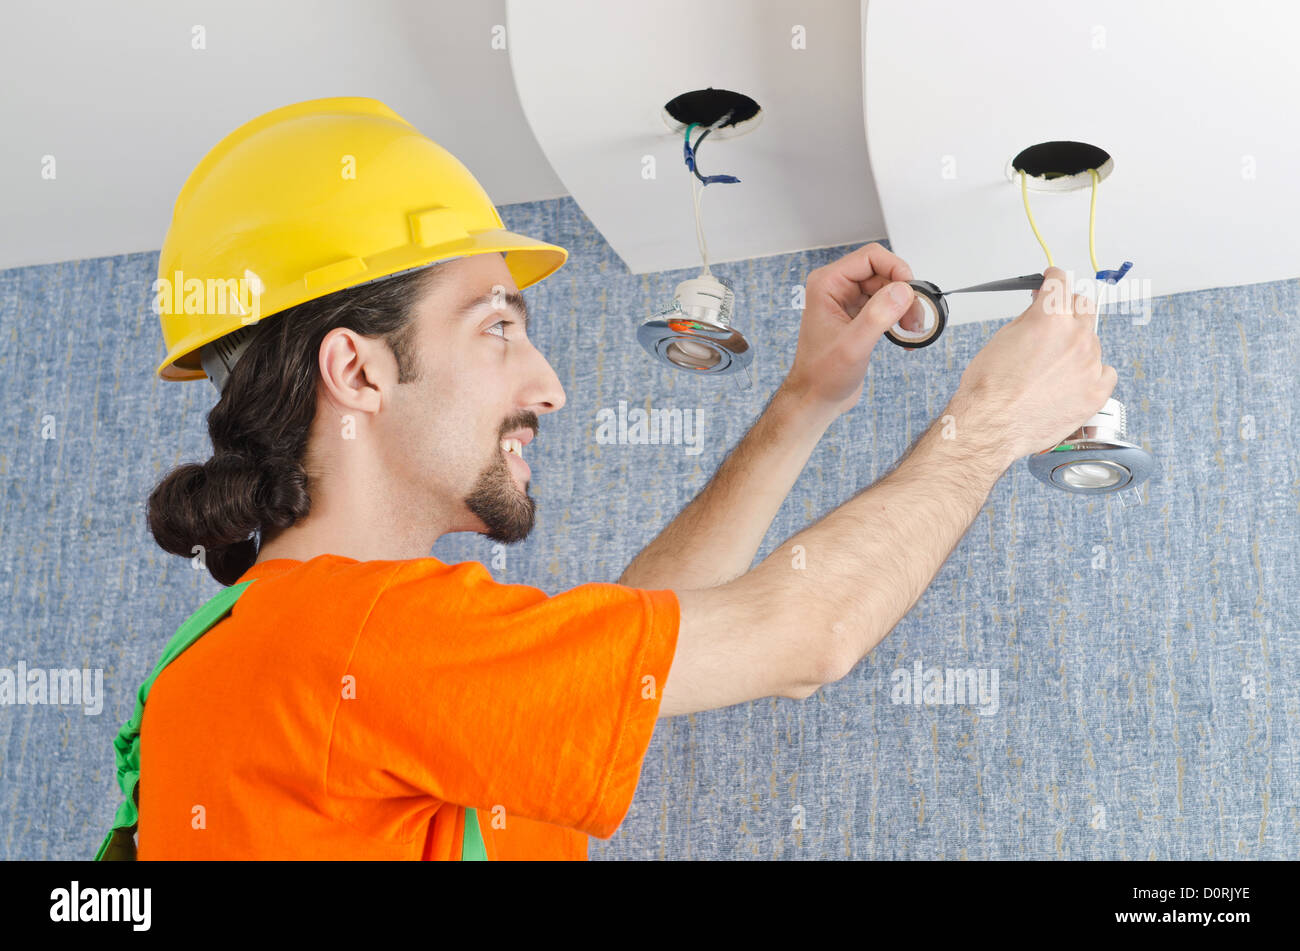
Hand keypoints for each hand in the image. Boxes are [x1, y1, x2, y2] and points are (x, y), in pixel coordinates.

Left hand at [783, 242, 920, 417]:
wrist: (816, 398)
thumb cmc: (822, 375)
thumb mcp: (853, 346)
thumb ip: (878, 316)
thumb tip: (903, 290)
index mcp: (827, 284)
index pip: (870, 257)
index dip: (897, 269)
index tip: (913, 292)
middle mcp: (836, 288)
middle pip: (883, 273)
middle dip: (904, 294)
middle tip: (915, 320)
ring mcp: (847, 302)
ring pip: (888, 289)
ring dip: (905, 307)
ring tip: (913, 330)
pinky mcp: (858, 317)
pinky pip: (886, 306)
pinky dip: (899, 318)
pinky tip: (905, 337)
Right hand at [954, 266, 1117, 460]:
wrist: (992, 425)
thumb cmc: (989, 389)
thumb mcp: (1002, 338)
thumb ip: (1030, 318)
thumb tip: (1040, 308)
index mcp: (1051, 318)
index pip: (1060, 282)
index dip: (1052, 279)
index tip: (1052, 281)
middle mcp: (1076, 336)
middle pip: (1084, 306)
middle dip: (1069, 308)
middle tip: (1055, 322)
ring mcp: (1090, 364)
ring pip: (1092, 341)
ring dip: (1076, 346)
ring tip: (1052, 368)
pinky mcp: (1097, 391)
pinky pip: (1105, 372)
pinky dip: (1092, 374)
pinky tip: (1072, 382)